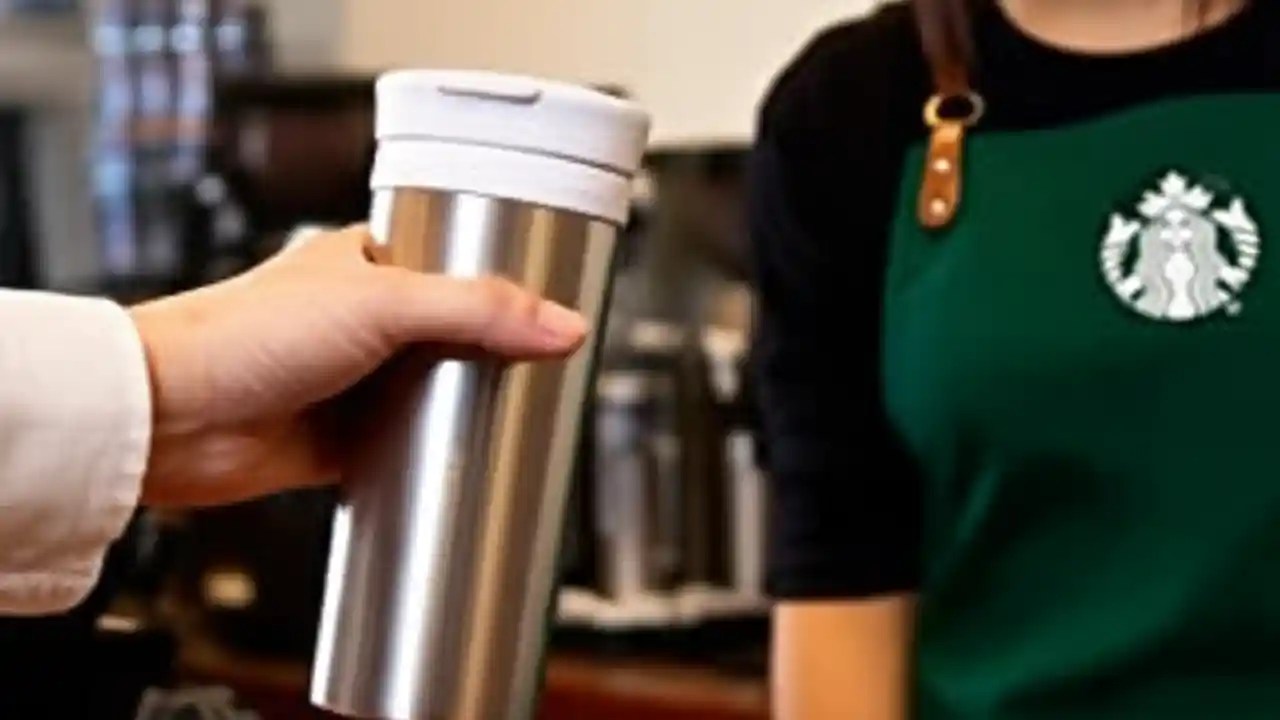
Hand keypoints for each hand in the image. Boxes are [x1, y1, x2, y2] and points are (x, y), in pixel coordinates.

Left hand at [129, 225, 587, 507]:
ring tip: (517, 418)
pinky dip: (431, 455)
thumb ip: (479, 309)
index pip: (459, 265)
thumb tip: (561, 325)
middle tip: (546, 369)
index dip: (507, 285)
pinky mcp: (343, 438)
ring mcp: (355, 380)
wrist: (172, 416)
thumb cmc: (243, 334)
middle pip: (456, 335)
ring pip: (434, 393)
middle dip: (495, 355)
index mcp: (370, 264)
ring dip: (464, 408)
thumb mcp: (383, 303)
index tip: (554, 306)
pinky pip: (405, 446)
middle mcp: (364, 320)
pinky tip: (462, 460)